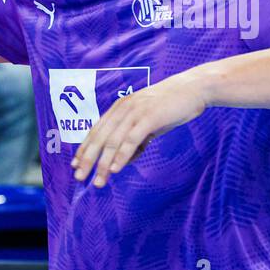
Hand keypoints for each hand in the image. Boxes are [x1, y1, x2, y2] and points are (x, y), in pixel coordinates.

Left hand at [72, 73, 210, 187]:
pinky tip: (116, 169)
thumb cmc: (171, 106)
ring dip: (104, 164)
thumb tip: (122, 160)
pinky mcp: (149, 117)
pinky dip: (122, 155)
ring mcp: (136, 112)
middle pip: (100, 137)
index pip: (96, 130)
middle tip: (79, 177)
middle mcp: (123, 108)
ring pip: (113, 141)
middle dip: (88, 159)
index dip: (85, 148)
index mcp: (120, 107)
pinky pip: (131, 139)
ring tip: (99, 181)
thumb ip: (135, 139)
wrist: (193, 88)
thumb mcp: (148, 122)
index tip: (76, 164)